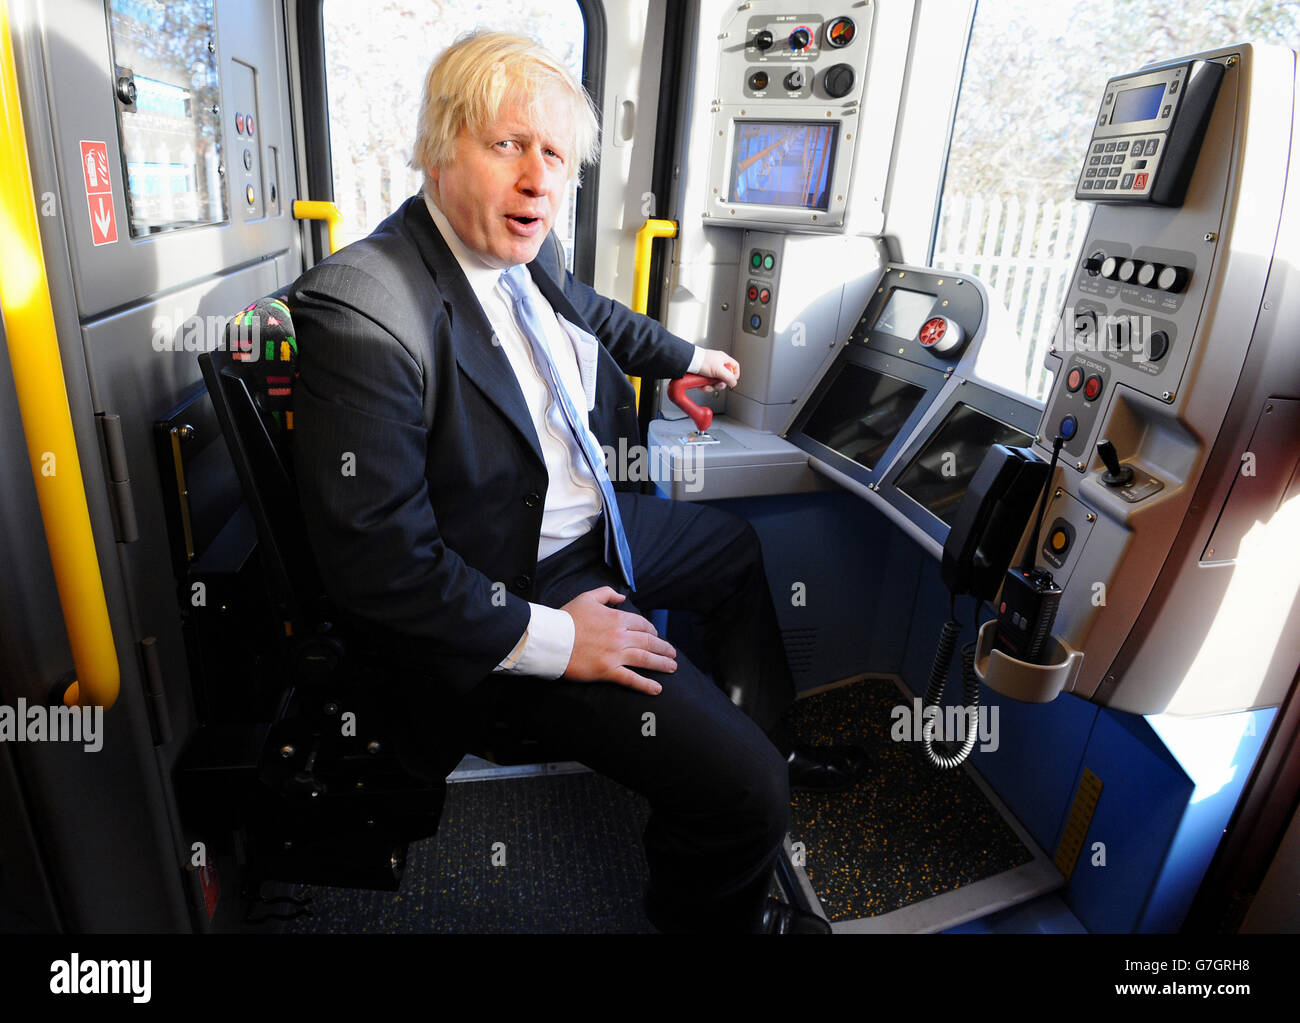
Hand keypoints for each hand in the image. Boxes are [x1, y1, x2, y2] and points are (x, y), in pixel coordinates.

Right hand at [561, 587, 675, 694]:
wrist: (551, 639)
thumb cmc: (567, 618)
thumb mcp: (587, 598)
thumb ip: (607, 594)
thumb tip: (622, 598)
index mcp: (617, 618)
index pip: (643, 624)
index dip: (652, 630)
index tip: (656, 635)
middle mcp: (620, 636)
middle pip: (649, 642)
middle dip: (663, 648)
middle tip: (672, 653)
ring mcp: (616, 654)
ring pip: (645, 659)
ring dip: (662, 664)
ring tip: (672, 668)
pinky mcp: (608, 671)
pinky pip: (631, 679)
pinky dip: (646, 685)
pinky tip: (657, 689)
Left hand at [694, 349, 739, 391]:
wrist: (688, 362)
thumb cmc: (702, 361)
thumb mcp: (719, 370)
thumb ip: (729, 377)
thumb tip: (734, 383)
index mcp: (723, 359)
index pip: (734, 366)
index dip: (735, 375)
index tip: (732, 381)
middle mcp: (717, 364)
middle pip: (725, 377)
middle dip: (721, 384)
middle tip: (717, 384)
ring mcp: (710, 370)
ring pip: (716, 382)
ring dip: (712, 386)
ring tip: (707, 385)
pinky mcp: (703, 375)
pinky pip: (708, 383)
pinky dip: (706, 386)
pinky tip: (702, 385)